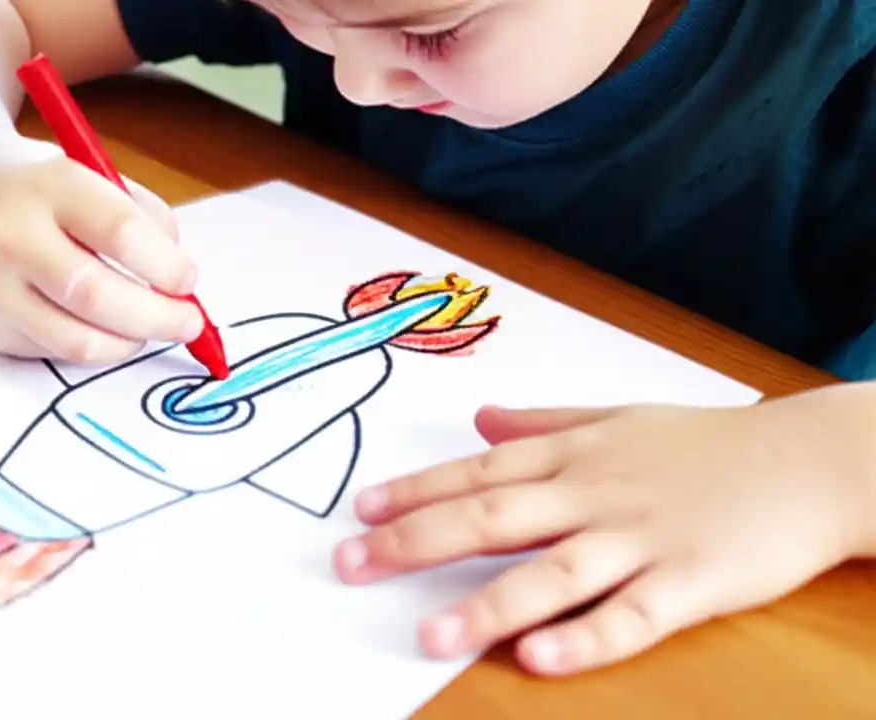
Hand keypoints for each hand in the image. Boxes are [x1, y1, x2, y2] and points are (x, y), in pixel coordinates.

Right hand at [0, 127, 201, 363]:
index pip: (119, 232)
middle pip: (97, 296)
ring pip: (77, 340)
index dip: (166, 266)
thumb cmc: (39, 186)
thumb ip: (142, 217)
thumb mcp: (90, 174)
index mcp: (47, 185)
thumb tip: (181, 283)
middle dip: (158, 318)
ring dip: (129, 342)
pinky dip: (93, 345)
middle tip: (188, 323)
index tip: (189, 281)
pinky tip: (103, 328)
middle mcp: (9, 236)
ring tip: (148, 328)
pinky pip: (55, 351)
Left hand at [333, 385, 875, 675]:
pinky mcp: (689, 583)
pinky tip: (537, 658)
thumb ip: (545, 422)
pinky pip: (630, 618)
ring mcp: (640, 539)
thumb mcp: (618, 417)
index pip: (477, 473)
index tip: (359, 510)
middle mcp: (594, 493)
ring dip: (486, 605)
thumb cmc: (709, 442)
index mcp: (574, 454)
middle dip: (415, 543)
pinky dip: (583, 639)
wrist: (811, 459)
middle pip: (491, 519)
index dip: (414, 491)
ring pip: (550, 574)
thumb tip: (480, 420)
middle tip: (351, 565)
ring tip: (428, 636)